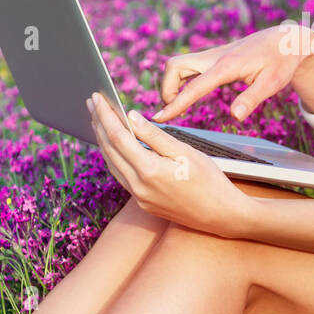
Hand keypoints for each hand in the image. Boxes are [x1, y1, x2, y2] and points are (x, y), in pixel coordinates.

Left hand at [86, 93, 248, 236]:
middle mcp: (138, 186)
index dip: (105, 115)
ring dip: (103, 140)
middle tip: (91, 103)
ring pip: (112, 164)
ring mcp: (139, 197)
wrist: (221, 216)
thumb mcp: (185, 152)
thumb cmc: (209, 180)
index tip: (97, 97)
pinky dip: (114, 156)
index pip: (118, 136)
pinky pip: (121, 176)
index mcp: (149, 170)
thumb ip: (154, 135)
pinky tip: (114, 145)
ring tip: (98, 120)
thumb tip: (130, 117)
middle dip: (98, 124)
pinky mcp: (143, 203)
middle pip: (109, 149)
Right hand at [153, 22, 313, 124]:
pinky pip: (189, 66)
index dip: (174, 104)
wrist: (286, 40)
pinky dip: (182, 80)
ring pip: (179, 64)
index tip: (159, 118)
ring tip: (180, 104)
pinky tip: (190, 93)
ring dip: (172, 83)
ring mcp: (213, 55)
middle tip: (174, 110)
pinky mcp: (215, 57)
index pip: (193, 87)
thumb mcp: (272, 83)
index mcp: (226, 66)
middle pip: (174, 67)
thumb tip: (235, 116)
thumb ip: (251, 99)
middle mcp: (214, 57)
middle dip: (166, 88)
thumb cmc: (281, 61)